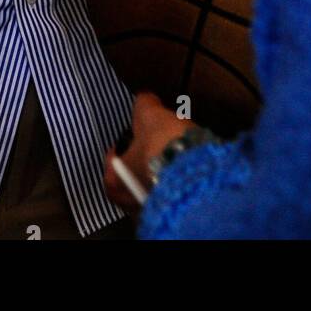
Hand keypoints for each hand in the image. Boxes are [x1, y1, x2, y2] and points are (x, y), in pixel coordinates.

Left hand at [103, 92, 196, 210]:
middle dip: (144, 157)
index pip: (113, 157)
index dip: (125, 141)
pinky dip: (175, 179)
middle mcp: (129, 202)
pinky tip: (185, 165)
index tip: (135, 133)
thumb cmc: (164, 148)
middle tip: (156, 141)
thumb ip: (143, 104)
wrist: (197, 174)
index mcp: (114, 181)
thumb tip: (144, 98)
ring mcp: (152, 209)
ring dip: (161, 169)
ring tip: (175, 151)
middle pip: (132, 173)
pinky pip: (170, 192)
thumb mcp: (149, 114)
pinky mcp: (174, 212)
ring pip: (151, 184)